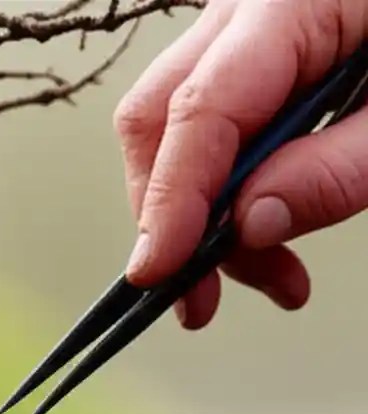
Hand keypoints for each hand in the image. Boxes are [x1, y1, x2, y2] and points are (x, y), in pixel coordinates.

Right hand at [113, 0, 367, 328]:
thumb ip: (339, 170)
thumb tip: (250, 224)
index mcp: (286, 6)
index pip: (198, 109)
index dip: (171, 198)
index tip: (161, 268)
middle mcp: (242, 13)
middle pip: (159, 120)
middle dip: (169, 217)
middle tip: (200, 298)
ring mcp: (237, 34)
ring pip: (172, 133)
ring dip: (202, 218)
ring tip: (275, 278)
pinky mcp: (247, 60)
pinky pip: (208, 130)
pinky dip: (226, 192)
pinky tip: (267, 238)